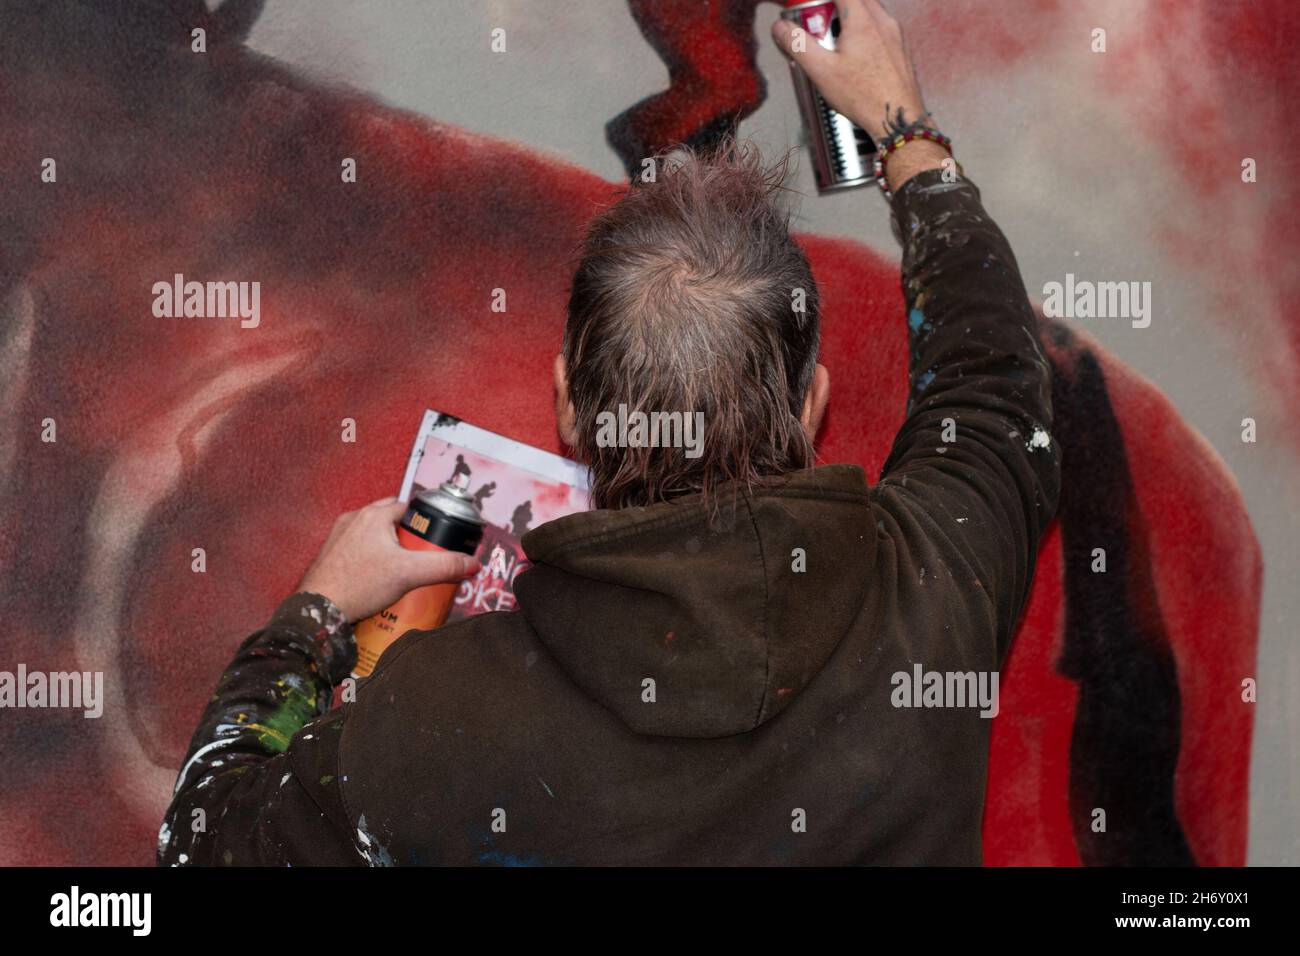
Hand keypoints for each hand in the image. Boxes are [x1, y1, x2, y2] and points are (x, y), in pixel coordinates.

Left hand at [297, 497, 481, 622]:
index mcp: (373, 516)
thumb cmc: (358, 585)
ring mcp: (339, 536)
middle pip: (390, 521)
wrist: (319, 610)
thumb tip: (472, 563)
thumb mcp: (409, 574)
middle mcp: (354, 520)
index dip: (424, 524)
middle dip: (406, 536)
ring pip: (373, 535)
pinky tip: (377, 579)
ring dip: (388, 548)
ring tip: (400, 570)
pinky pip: (358, 549)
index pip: (407, 508)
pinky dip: (370, 559)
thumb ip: (444, 566)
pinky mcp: (331, 554)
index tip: (432, 541)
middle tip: (419, 557)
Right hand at [772, 0, 926, 141]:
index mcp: (862, 21)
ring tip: (835, 43)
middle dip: (835, 6)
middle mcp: (882, 22)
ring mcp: (895, 35)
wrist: (897, 118)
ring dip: (851, 18)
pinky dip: (865, 32)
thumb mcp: (821, 71)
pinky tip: (855, 57)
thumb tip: (781, 28)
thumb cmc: (865, 97)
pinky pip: (881, 29)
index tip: (810, 8)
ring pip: (870, 12)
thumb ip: (798, 45)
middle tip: (819, 24)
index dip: (822, 0)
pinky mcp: (900, 49)